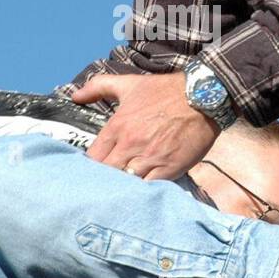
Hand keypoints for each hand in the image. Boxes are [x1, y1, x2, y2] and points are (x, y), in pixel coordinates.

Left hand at [69, 72, 219, 180]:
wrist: (202, 96)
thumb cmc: (165, 91)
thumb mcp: (129, 84)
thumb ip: (98, 86)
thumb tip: (75, 96)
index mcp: (118, 126)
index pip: (92, 157)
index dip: (89, 167)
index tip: (91, 171)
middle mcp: (131, 145)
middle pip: (106, 174)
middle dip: (102, 181)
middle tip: (102, 186)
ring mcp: (150, 158)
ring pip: (126, 183)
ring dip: (122, 188)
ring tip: (120, 192)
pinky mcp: (169, 168)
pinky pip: (149, 188)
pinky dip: (143, 192)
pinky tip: (140, 193)